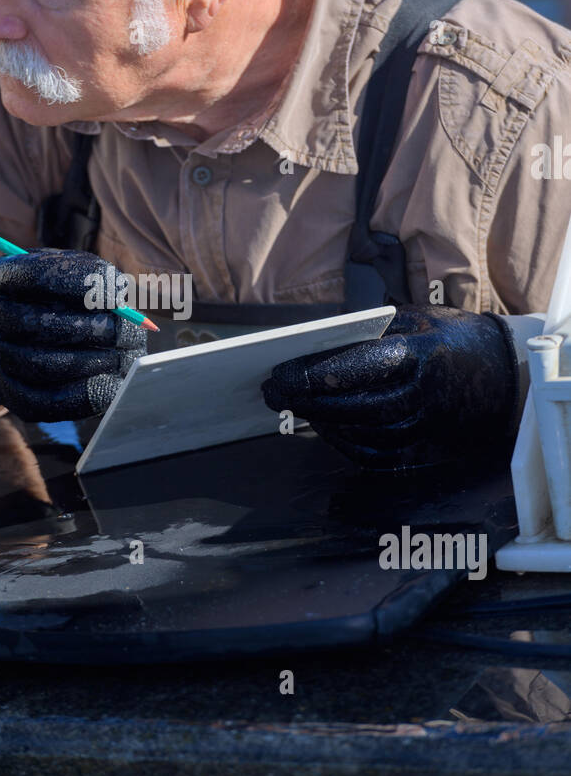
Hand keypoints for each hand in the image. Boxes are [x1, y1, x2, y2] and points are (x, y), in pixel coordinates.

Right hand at [0, 249, 146, 421]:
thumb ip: (89, 275)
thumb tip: (120, 293)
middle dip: (92, 328)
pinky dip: (84, 396)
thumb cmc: (45, 296)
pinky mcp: (11, 395)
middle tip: (128, 331)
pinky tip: (110, 384)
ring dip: (92, 362)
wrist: (6, 335)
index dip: (78, 282)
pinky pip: (46, 402)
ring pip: (44, 366)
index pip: (35, 276)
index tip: (117, 291)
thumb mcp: (60, 273)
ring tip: (121, 356)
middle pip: (37, 325)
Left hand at [261, 305, 518, 470]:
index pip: (355, 369)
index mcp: (418, 353)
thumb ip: (366, 334)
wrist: (501, 369)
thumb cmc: (446, 337)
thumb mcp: (411, 319)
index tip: (277, 377)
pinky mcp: (426, 444)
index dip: (310, 376)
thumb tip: (311, 347)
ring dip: (323, 423)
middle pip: (352, 407)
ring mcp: (425, 423)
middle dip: (306, 401)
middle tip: (273, 394)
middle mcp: (422, 393)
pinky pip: (379, 455)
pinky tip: (328, 428)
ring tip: (297, 406)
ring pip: (362, 434)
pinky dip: (346, 445)